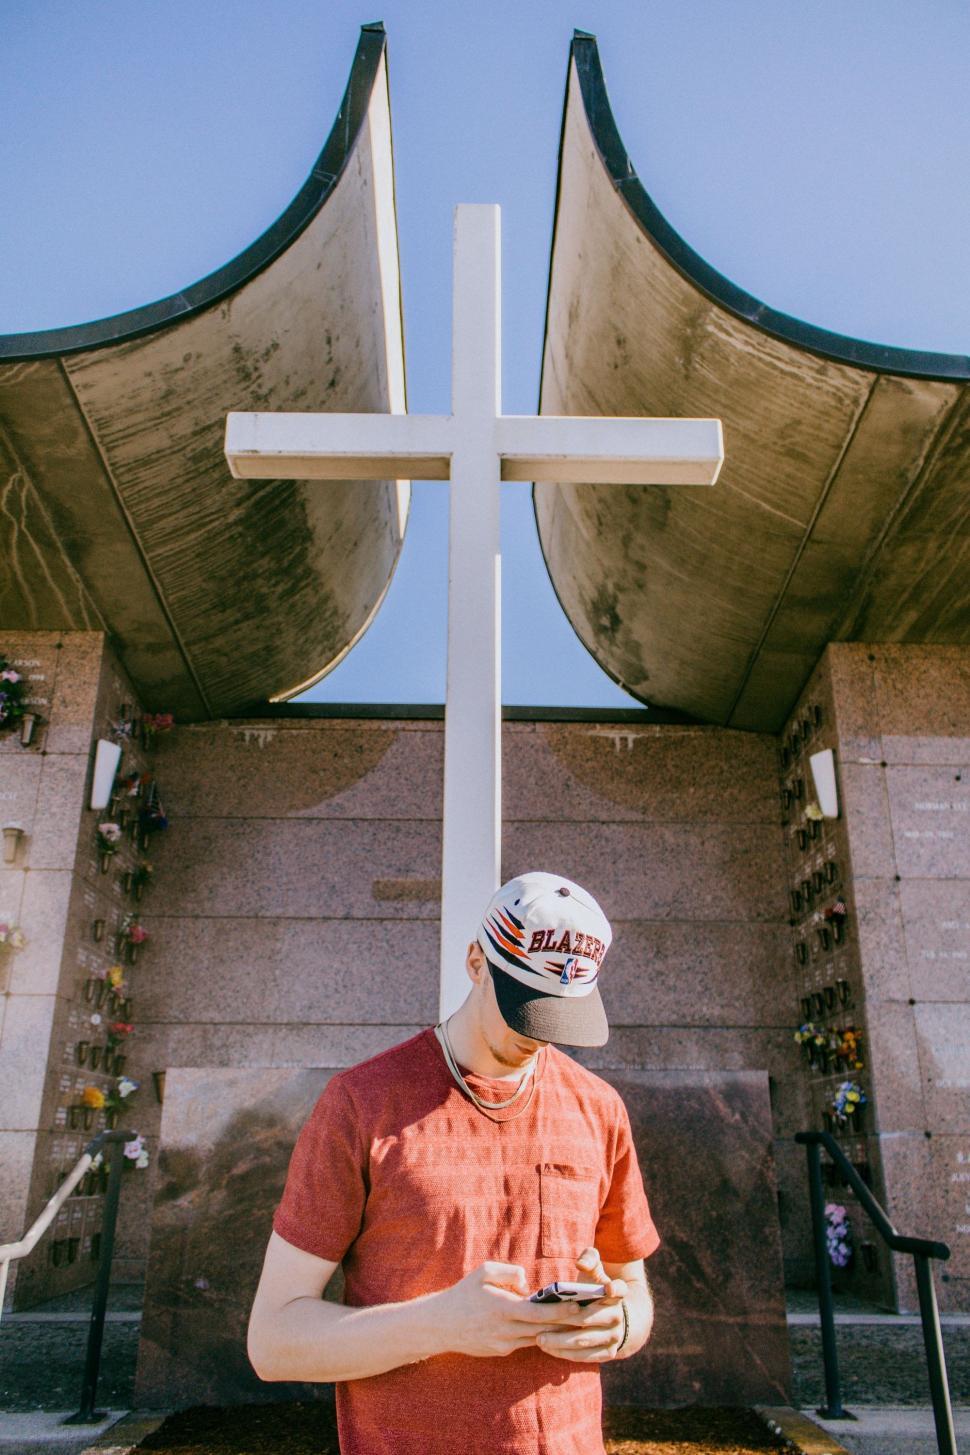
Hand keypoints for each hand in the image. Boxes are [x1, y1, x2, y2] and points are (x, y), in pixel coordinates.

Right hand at [435, 1261, 574, 1359]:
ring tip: (574, 1322)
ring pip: (536, 1338)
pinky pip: (523, 1342)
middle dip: (566, 1324)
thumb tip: (528, 1285)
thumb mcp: (483, 1272)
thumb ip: (509, 1272)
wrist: (440, 1325)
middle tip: (587, 1316)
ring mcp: (503, 1344)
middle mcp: (505, 1330)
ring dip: (554, 1331)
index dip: (561, 1312)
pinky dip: (536, 1335)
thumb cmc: (463, 1294)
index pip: (539, 1313)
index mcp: (503, 1309)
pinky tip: (549, 1328)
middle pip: (543, 1329)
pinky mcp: (500, 1352)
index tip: (579, 1306)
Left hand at [535, 1247, 627, 1363]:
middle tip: (540, 1323)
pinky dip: (565, 1353)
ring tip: (539, 1339)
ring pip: (584, 1340)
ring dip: (560, 1341)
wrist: (610, 1317)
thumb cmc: (594, 1288)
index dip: (615, 1289)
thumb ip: (589, 1259)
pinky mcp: (608, 1353)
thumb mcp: (594, 1271)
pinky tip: (549, 1349)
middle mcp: (618, 1315)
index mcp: (616, 1292)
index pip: (620, 1289)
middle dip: (563, 1321)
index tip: (608, 1289)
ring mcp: (614, 1336)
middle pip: (588, 1318)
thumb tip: (580, 1263)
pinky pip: (585, 1356)